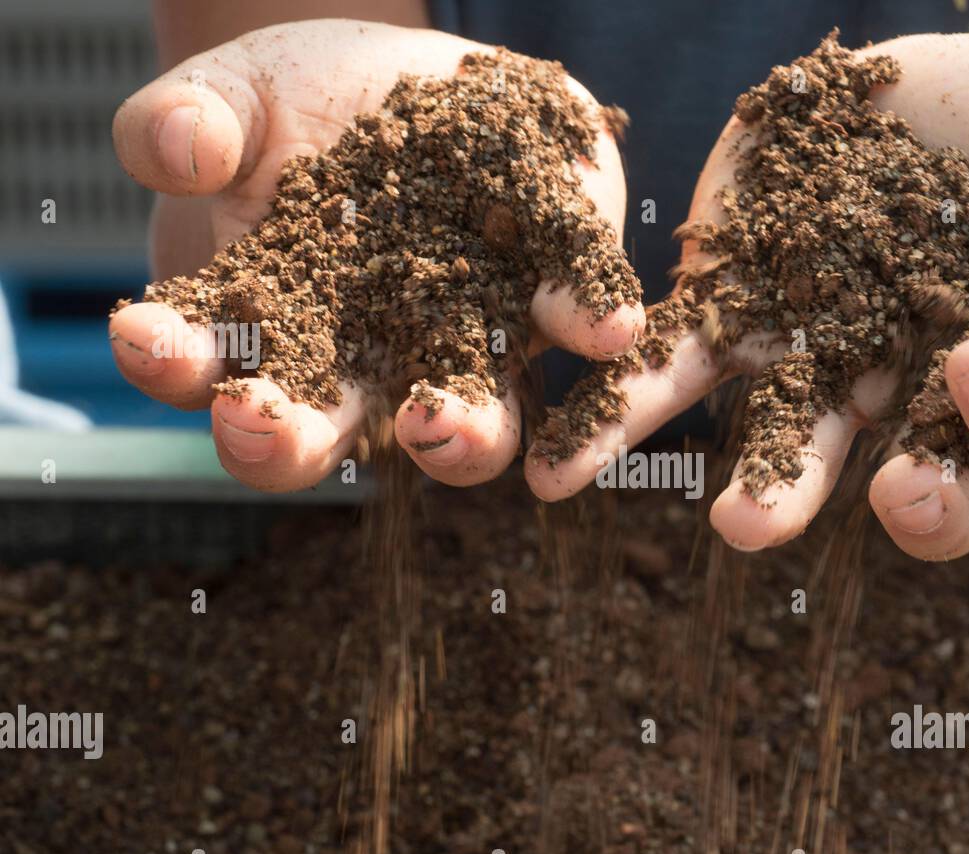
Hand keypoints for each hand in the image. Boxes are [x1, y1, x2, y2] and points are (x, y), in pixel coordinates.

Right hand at [109, 19, 641, 491]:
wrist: (418, 76)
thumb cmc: (308, 101)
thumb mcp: (242, 93)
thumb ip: (197, 121)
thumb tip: (173, 151)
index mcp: (269, 329)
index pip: (205, 368)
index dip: (171, 362)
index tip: (146, 339)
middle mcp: (364, 368)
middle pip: (322, 434)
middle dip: (285, 442)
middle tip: (266, 428)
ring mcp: (461, 351)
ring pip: (460, 430)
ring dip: (451, 438)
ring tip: (438, 421)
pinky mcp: (547, 306)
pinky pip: (571, 329)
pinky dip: (587, 325)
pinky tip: (602, 325)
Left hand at [526, 33, 968, 558]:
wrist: (921, 99)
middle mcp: (896, 386)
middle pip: (873, 468)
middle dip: (808, 491)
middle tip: (752, 524)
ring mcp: (808, 355)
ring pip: (760, 432)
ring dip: (704, 474)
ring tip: (614, 498)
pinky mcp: (731, 310)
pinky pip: (672, 364)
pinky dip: (617, 404)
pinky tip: (558, 453)